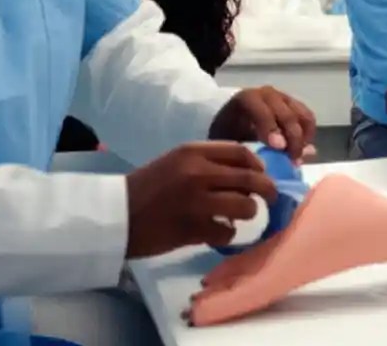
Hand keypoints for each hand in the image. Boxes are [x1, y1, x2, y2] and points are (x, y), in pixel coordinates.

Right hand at [124, 142, 277, 259]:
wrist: (115, 214)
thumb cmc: (146, 187)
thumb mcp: (176, 162)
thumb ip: (208, 163)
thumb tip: (247, 173)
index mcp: (193, 152)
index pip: (242, 152)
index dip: (258, 165)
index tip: (261, 174)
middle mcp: (198, 172)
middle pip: (250, 179)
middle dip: (267, 190)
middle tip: (271, 199)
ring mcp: (196, 201)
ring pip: (245, 206)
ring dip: (247, 213)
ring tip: (237, 216)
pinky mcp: (193, 228)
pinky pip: (227, 232)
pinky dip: (227, 234)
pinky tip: (218, 232)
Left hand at [208, 87, 316, 161]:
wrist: (230, 117)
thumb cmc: (228, 131)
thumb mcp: (231, 141)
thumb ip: (251, 150)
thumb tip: (277, 161)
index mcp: (247, 99)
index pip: (263, 112)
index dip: (271, 129)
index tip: (278, 148)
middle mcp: (268, 95)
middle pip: (288, 115)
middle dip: (293, 140)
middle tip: (292, 161)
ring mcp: (284, 98)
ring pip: (303, 116)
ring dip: (304, 139)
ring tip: (297, 157)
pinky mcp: (295, 104)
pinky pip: (308, 119)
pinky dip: (308, 135)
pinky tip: (300, 149)